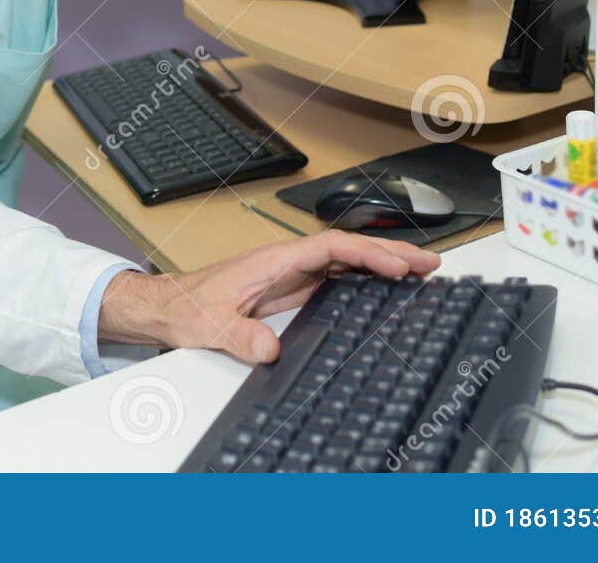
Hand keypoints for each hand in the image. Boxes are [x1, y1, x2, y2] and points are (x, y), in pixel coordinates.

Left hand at [98, 233, 441, 362]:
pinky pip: (335, 279)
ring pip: (344, 262)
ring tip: (421, 272)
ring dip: (381, 265)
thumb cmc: (187, 307)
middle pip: (346, 250)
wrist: (168, 307)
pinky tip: (385, 289)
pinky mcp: (290, 291)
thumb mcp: (211, 325)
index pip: (329, 248)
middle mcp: (285, 263)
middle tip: (429, 264)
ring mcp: (289, 276)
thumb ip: (240, 336)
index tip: (395, 267)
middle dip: (388, 253)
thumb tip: (270, 350)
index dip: (366, 253)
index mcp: (272, 261)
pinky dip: (364, 280)